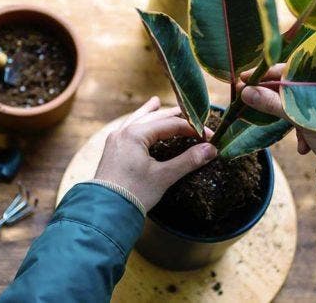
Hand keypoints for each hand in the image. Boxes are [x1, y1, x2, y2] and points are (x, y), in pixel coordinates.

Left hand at [94, 96, 216, 210]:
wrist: (105, 212)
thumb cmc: (133, 193)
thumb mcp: (164, 177)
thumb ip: (188, 161)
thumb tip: (211, 150)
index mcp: (135, 134)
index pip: (171, 125)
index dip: (192, 128)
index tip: (208, 137)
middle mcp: (123, 132)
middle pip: (153, 117)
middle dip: (173, 116)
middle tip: (190, 113)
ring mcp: (115, 141)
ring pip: (136, 120)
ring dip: (150, 113)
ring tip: (156, 102)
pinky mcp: (112, 151)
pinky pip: (127, 130)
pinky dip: (137, 123)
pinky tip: (137, 124)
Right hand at [239, 64, 315, 165]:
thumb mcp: (300, 119)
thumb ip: (272, 103)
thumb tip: (245, 92)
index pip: (286, 69)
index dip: (262, 74)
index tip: (242, 80)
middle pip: (289, 88)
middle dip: (275, 103)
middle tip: (252, 105)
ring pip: (297, 104)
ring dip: (291, 122)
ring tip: (297, 141)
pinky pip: (307, 117)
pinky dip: (302, 131)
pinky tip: (304, 147)